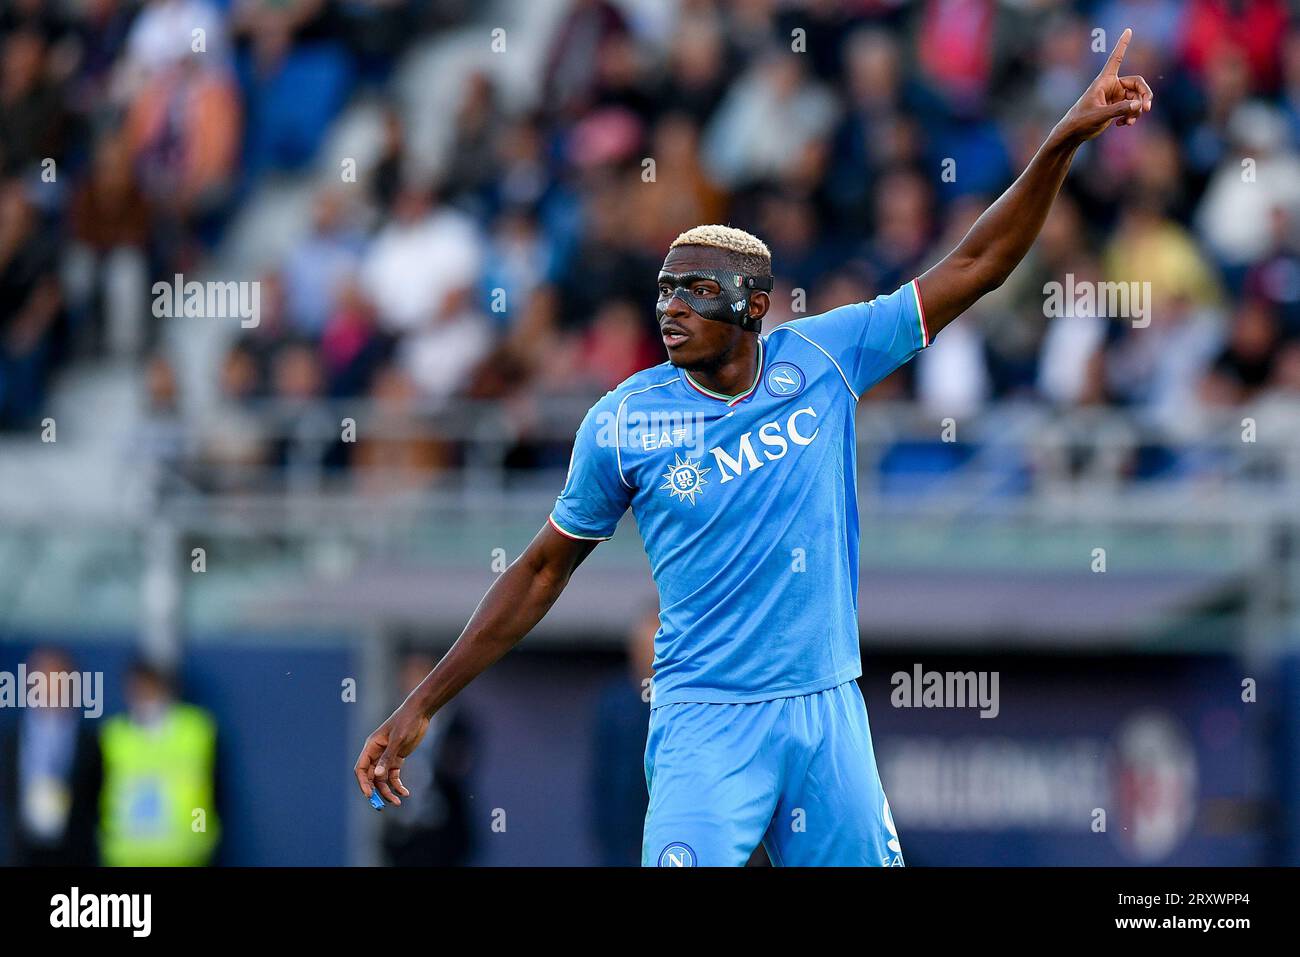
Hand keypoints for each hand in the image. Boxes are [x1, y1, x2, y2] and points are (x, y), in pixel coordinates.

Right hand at [353, 706, 429, 805]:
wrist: (420, 712)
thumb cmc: (406, 722)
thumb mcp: (398, 740)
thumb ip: (388, 758)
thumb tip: (377, 775)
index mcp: (371, 747)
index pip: (361, 769)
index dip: (363, 783)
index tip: (369, 795)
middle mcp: (376, 753)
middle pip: (371, 777)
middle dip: (375, 792)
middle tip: (381, 806)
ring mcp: (387, 757)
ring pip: (382, 779)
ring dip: (388, 791)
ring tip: (398, 802)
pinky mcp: (397, 759)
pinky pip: (394, 776)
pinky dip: (398, 785)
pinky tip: (405, 793)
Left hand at [1057, 28, 1152, 144]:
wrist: (1074, 133)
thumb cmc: (1081, 121)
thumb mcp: (1099, 115)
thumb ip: (1119, 110)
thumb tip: (1139, 105)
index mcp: (1104, 81)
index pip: (1116, 59)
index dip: (1122, 44)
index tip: (1128, 30)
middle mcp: (1112, 86)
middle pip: (1138, 84)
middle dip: (1145, 95)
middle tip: (1146, 108)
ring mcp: (1116, 96)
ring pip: (1137, 98)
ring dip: (1137, 110)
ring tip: (1128, 122)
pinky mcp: (1117, 106)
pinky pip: (1132, 108)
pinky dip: (1131, 116)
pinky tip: (1122, 124)